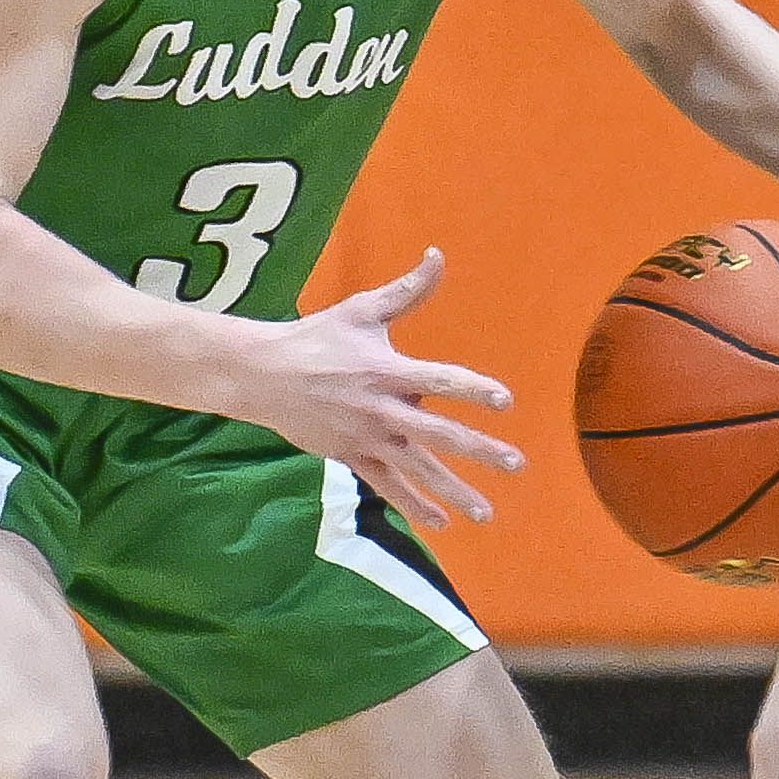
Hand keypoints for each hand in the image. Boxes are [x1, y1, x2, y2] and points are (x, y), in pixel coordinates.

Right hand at [222, 251, 520, 525]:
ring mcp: (367, 438)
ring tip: (486, 513)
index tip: (505, 401)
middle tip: (515, 464)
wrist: (263, 375)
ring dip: (453, 491)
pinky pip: (387, 486)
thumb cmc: (317, 338)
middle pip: (438, 434)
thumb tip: (438, 255)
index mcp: (388, 371)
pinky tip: (441, 523)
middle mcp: (382, 409)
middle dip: (479, 450)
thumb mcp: (362, 310)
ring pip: (417, 470)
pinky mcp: (351, 457)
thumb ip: (406, 291)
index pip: (440, 381)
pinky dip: (413, 505)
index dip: (473, 390)